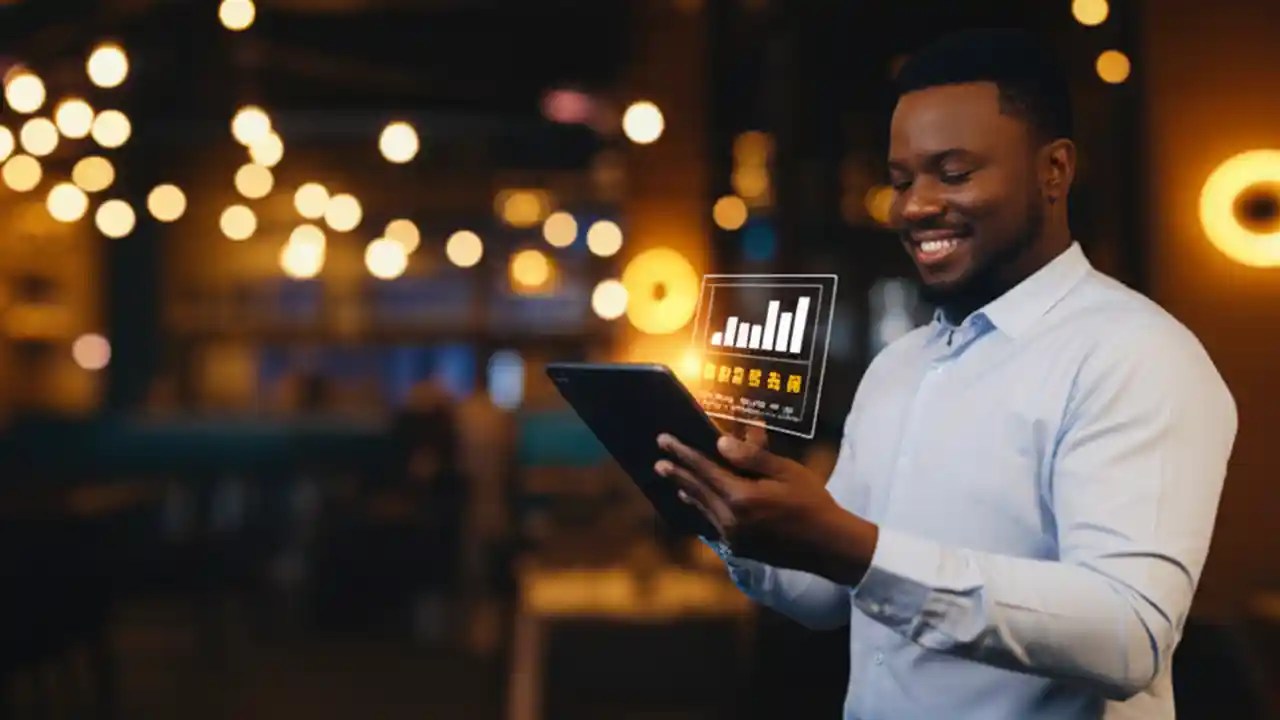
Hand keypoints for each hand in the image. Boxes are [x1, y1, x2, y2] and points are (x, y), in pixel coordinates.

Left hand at [654, 428, 877, 583]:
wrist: (828, 545)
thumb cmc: (811, 502)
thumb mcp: (786, 471)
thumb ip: (753, 456)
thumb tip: (721, 443)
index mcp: (742, 498)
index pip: (704, 469)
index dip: (683, 452)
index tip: (664, 439)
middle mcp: (731, 520)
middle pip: (697, 490)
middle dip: (677, 473)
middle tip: (658, 460)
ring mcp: (734, 538)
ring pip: (703, 508)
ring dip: (687, 491)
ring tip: (673, 480)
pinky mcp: (739, 549)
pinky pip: (713, 523)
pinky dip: (703, 508)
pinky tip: (698, 501)